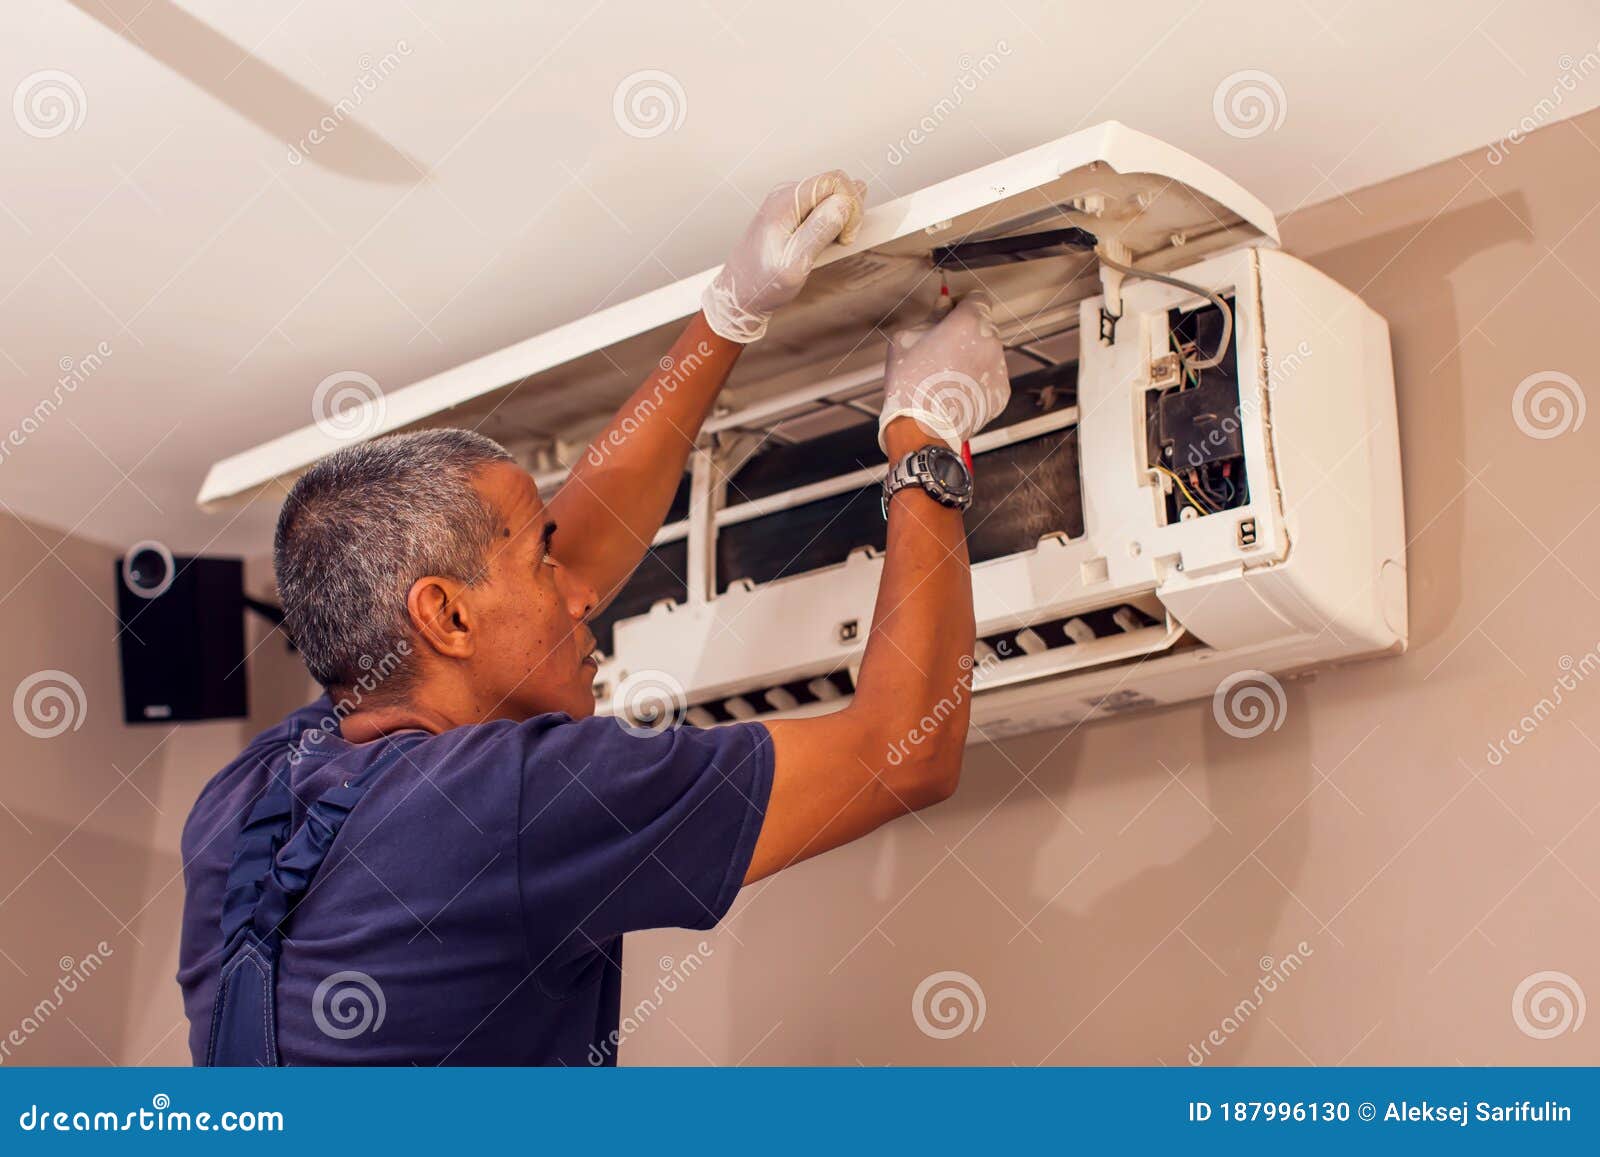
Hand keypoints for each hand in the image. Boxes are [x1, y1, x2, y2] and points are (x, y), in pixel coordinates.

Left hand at [701, 170, 866, 342]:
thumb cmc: (762, 283)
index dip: (851, 205)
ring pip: (830, 197)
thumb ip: (820, 231)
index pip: (835, 180)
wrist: (739, 293)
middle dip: (848, 212)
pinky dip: (830, 226)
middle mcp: (785, 195)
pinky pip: (821, 209)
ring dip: (840, 221)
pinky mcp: (791, 214)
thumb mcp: (795, 263)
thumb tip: (844, 203)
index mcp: (785, 201)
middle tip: (842, 242)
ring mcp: (788, 203)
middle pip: (835, 185)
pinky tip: (824, 245)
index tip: (846, 237)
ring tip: (830, 246)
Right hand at [879, 294, 1010, 452]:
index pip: (977, 297)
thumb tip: (944, 305)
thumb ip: (931, 317)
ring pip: (987, 353)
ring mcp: (999, 368)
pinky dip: (977, 380)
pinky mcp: (1001, 392)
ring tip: (947, 375)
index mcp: (968, 322)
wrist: (922, 429)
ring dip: (972, 356)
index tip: (950, 313)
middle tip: (942, 349)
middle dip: (966, 332)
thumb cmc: (910, 383)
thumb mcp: (907, 340)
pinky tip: (956, 391)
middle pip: (983, 326)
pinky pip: (990, 378)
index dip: (962, 303)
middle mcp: (990, 341)